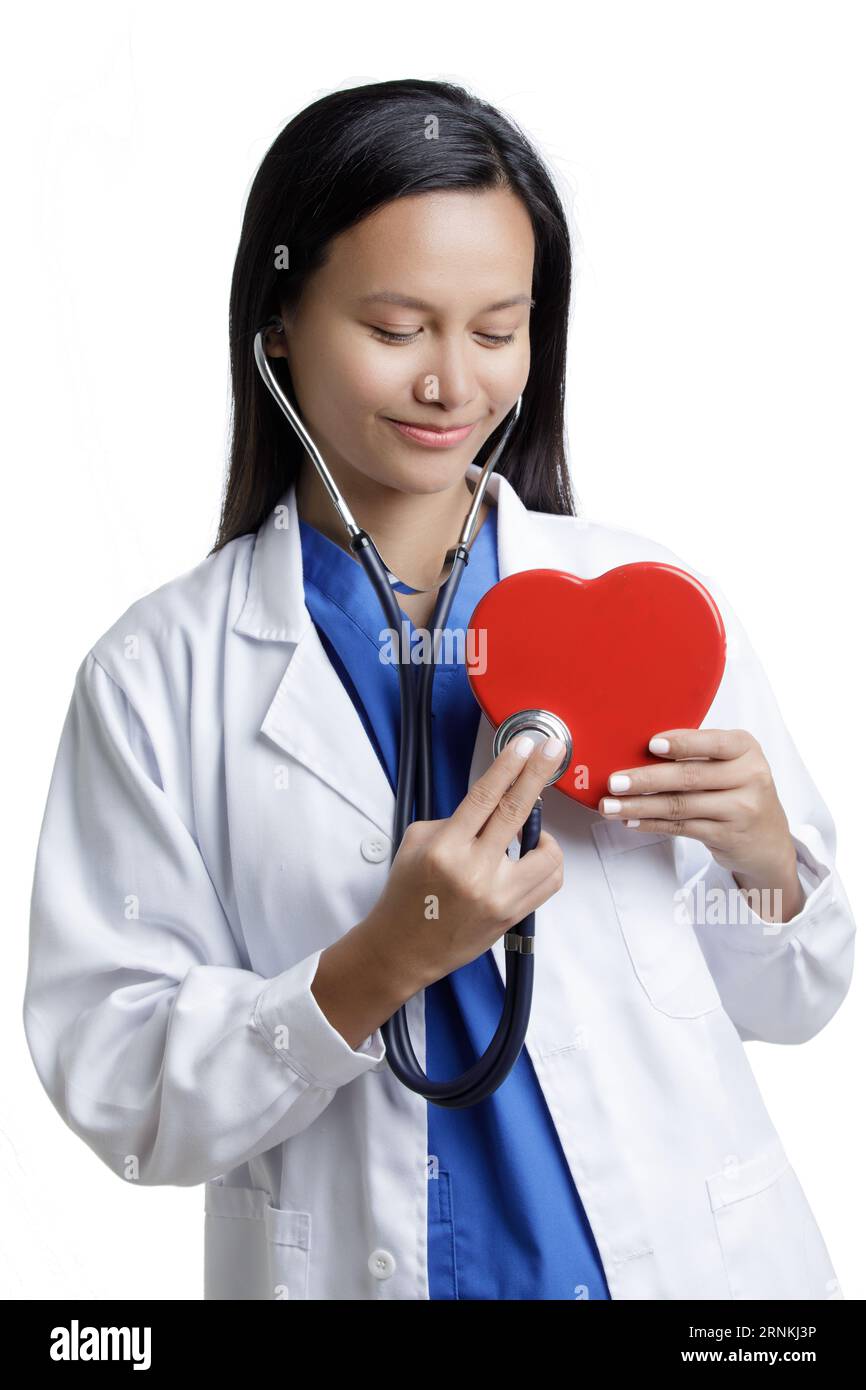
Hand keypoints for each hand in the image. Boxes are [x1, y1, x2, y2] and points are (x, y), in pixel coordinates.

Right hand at [364, 735, 565, 992]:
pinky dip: (546, 863)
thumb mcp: (416, 843)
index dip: (508, 766)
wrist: (404, 949)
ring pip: (546, 853)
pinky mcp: (513, 915)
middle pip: (516, 812)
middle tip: (553, 749)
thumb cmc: (407, 892)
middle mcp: (474, 871)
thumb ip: (454, 821)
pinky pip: (549, 881)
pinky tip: (529, 859)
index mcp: (445, 848)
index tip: (526, 744)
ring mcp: (498, 896)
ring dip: (542, 835)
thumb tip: (493, 805)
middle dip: (538, 774)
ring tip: (526, 836)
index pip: (484, 797)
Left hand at [597, 727, 800, 893]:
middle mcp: (750, 777)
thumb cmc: (737, 790)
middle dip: (646, 779)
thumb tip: (637, 747)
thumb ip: (697, 753)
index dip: (682, 744)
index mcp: (746, 749)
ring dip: (640, 806)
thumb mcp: (730, 763)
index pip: (713, 743)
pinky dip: (651, 823)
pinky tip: (630, 820)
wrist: (768, 840)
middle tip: (614, 781)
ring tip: (610, 805)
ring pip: (680, 806)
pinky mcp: (727, 836)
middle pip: (690, 777)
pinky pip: (681, 827)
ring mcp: (741, 810)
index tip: (651, 745)